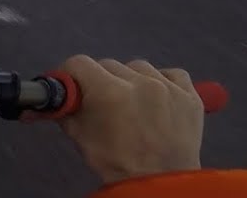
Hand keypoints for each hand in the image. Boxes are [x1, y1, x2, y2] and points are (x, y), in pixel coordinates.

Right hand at [57, 55, 203, 183]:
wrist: (159, 184)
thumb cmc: (114, 161)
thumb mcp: (79, 135)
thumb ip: (65, 108)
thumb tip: (56, 93)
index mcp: (108, 91)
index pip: (79, 63)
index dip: (70, 74)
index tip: (71, 85)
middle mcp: (139, 82)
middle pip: (108, 64)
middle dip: (100, 80)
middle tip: (102, 101)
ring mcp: (168, 87)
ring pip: (138, 67)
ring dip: (131, 80)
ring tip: (133, 102)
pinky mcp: (190, 95)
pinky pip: (173, 74)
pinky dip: (163, 81)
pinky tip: (159, 98)